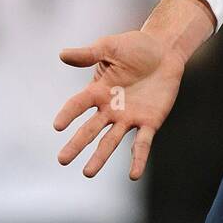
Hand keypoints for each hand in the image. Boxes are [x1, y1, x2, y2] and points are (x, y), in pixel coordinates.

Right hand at [53, 30, 185, 179]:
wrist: (165, 51)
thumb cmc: (135, 47)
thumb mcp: (110, 47)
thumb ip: (89, 54)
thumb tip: (62, 55)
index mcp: (98, 91)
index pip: (78, 104)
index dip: (68, 114)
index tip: (57, 126)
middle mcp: (110, 109)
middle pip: (90, 129)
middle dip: (77, 144)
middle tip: (62, 160)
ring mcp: (129, 117)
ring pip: (111, 141)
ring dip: (100, 157)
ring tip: (87, 173)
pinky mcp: (149, 122)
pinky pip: (142, 143)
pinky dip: (138, 159)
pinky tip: (134, 175)